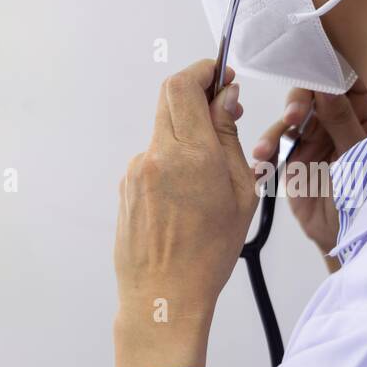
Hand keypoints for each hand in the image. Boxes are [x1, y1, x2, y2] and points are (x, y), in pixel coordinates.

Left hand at [113, 60, 253, 366]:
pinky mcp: (125, 188)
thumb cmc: (208, 253)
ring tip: (211, 173)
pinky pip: (153, 160)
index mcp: (188, 153)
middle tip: (223, 112)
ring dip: (186, 134)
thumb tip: (225, 98)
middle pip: (169, 99)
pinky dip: (173, 162)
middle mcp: (155, 156)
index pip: (183, 85)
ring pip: (162, 132)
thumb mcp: (240, 192)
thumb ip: (229, 138)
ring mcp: (135, 172)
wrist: (163, 295)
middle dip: (196, 95)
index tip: (223, 77)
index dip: (203, 71)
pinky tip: (188, 196)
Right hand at [252, 80, 366, 270]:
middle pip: (313, 96)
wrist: (353, 237)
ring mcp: (317, 137)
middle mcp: (341, 119)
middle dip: (297, 104)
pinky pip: (277, 146)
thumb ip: (342, 120)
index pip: (346, 80)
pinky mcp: (297, 156)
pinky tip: (260, 160)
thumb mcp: (361, 154)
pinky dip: (266, 151)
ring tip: (266, 150)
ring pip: (291, 121)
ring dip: (276, 132)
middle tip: (293, 117)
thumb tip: (324, 87)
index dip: (327, 73)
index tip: (311, 77)